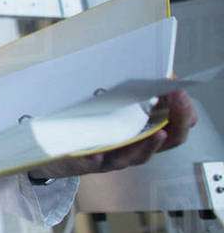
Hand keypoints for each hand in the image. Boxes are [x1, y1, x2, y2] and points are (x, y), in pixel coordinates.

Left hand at [29, 89, 196, 180]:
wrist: (49, 151)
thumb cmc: (85, 126)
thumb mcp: (108, 107)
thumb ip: (127, 92)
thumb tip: (145, 69)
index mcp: (140, 134)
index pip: (175, 128)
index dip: (184, 113)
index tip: (181, 91)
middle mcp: (131, 148)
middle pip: (165, 141)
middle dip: (177, 121)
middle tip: (178, 99)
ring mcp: (110, 158)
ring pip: (135, 156)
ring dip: (148, 145)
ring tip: (158, 132)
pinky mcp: (84, 163)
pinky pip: (93, 162)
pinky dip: (98, 157)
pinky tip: (99, 150)